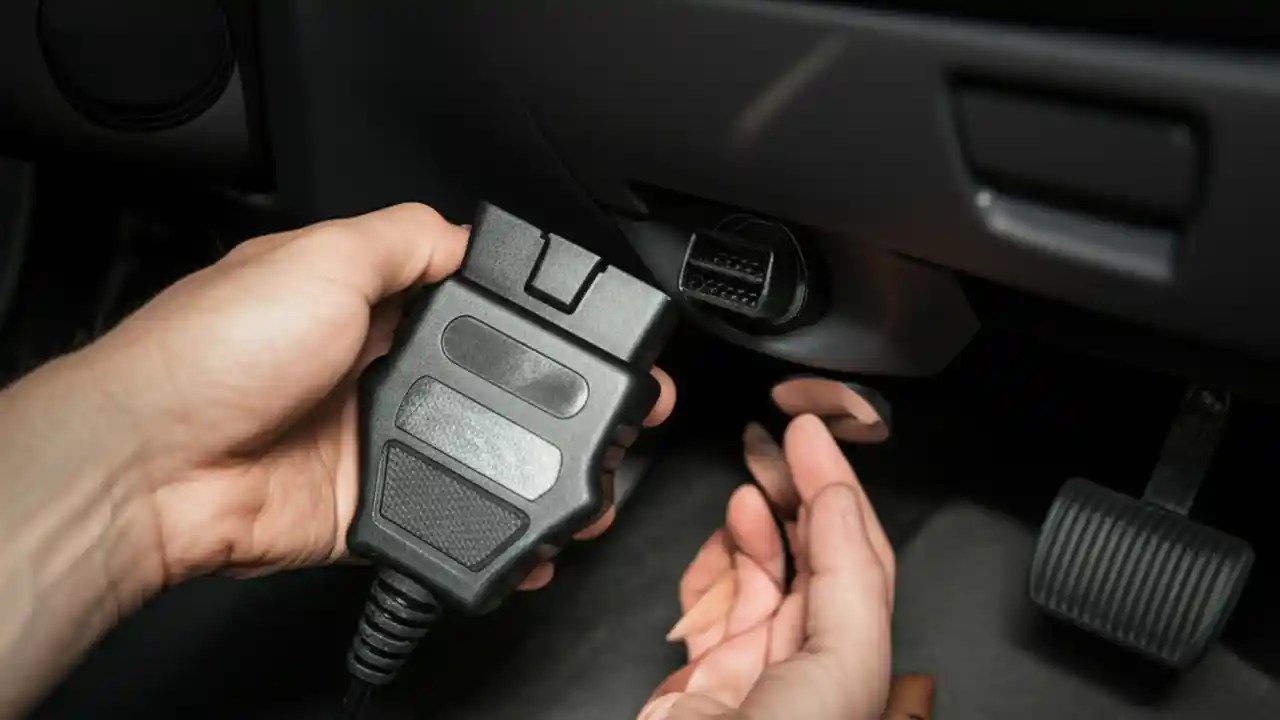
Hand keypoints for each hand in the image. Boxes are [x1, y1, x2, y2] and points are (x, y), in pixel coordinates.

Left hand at [81, 203, 674, 584]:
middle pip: (490, 388)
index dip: (535, 321)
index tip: (593, 338)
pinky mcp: (370, 508)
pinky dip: (489, 535)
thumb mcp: (321, 258)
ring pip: (480, 459)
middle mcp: (377, 374)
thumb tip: (470, 233)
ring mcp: (377, 444)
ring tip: (596, 484)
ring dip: (540, 473)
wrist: (152, 464)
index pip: (472, 307)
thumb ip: (404, 240)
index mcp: (368, 306)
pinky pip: (444, 522)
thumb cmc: (214, 352)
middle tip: (621, 413)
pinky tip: (530, 539)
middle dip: (561, 404)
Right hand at [639, 415, 894, 719]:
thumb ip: (847, 580)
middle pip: (817, 554)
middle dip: (802, 490)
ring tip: (757, 476)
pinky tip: (735, 524)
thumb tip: (837, 501)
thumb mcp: (840, 666)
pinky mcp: (706, 667)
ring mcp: (758, 663)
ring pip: (769, 567)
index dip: (842, 493)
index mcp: (859, 662)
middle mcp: (814, 661)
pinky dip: (725, 553)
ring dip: (764, 515)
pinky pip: (722, 595)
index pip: (861, 559)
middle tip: (783, 439)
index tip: (818, 437)